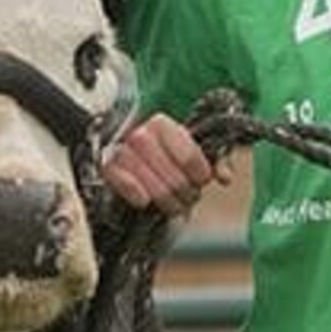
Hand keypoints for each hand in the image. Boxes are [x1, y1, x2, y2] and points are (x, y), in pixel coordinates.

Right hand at [98, 109, 220, 215]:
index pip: (188, 155)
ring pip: (153, 185)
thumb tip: (225, 177)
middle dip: (186, 193)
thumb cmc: (167, 160)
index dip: (200, 174)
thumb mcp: (194, 153)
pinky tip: (145, 201)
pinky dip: (135, 192)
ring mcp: (121, 153)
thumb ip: (217, 160)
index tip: (202, 181)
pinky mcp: (106, 170)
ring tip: (174, 206)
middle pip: (173, 176)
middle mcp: (139, 135)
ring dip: (167, 201)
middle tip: (188, 198)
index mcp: (162, 125)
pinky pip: (121, 182)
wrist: (134, 166)